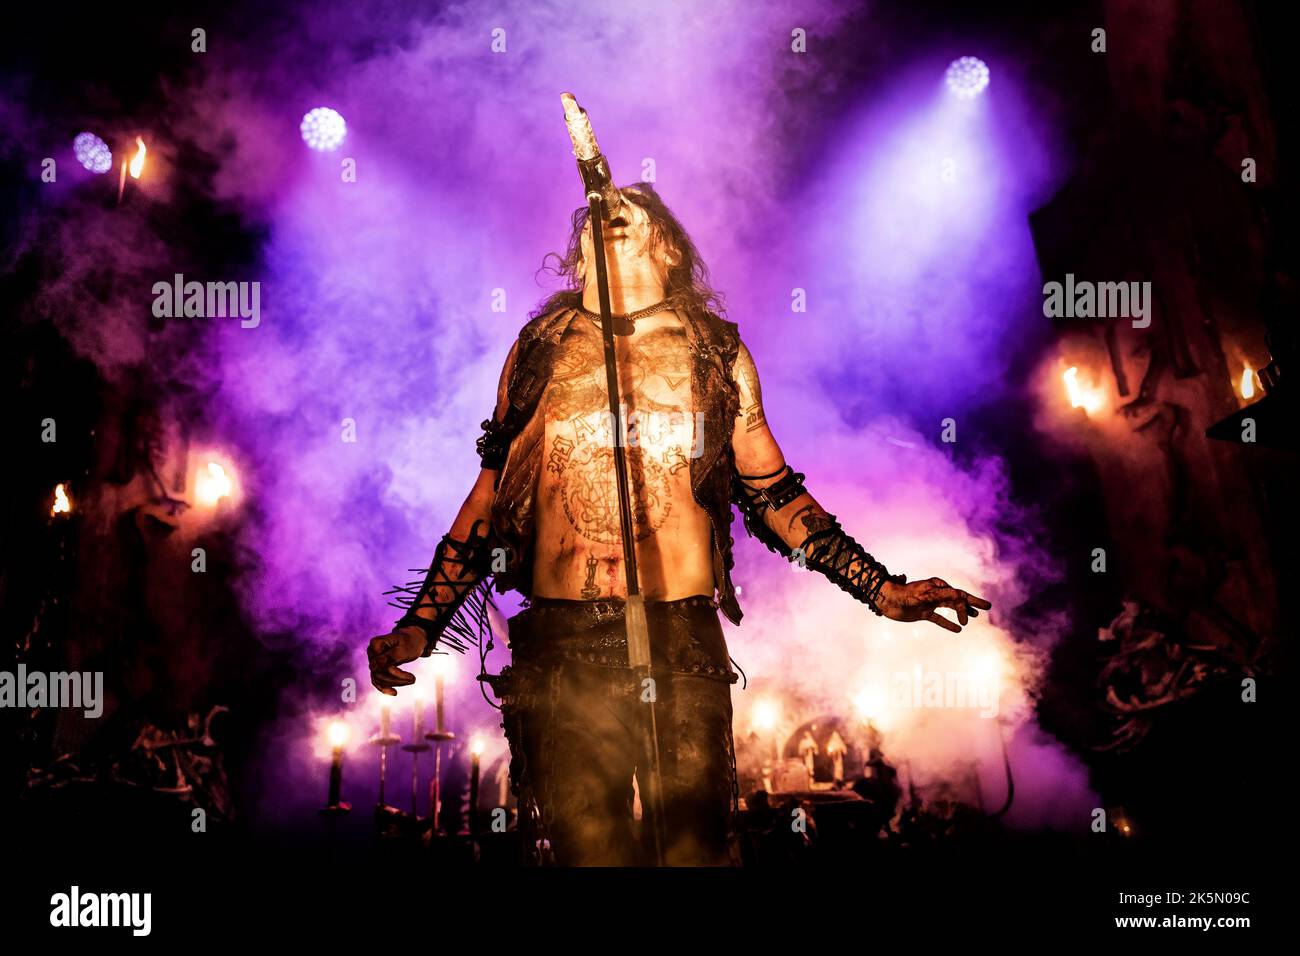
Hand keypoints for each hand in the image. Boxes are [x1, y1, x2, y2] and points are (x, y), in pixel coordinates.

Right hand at [367, 626, 426, 694]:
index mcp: (376, 644)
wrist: (414, 638)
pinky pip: (377, 680)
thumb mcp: (404, 648)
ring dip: (394, 683)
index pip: (380, 665)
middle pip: (378, 673)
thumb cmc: (410, 641)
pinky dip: (384, 688)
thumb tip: (375, 665)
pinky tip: (394, 693)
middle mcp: (371, 652)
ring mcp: (374, 660)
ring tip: (411, 680)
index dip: (395, 673)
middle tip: (413, 679)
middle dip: (396, 679)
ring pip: (378, 678)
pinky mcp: (378, 667)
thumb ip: (389, 657)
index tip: (412, 677)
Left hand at [876, 578, 991, 632]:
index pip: (957, 595)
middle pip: (958, 599)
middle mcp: (936, 593)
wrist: (887, 602)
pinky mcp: (924, 613)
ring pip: (951, 608)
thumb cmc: (905, 596)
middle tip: (987, 607)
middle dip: (973, 603)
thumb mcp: (925, 594)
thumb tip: (960, 595)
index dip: (966, 605)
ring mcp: (930, 603)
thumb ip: (943, 595)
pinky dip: (948, 624)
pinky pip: (939, 619)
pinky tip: (958, 629)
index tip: (966, 618)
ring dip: (962, 612)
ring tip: (974, 617)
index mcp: (938, 586)